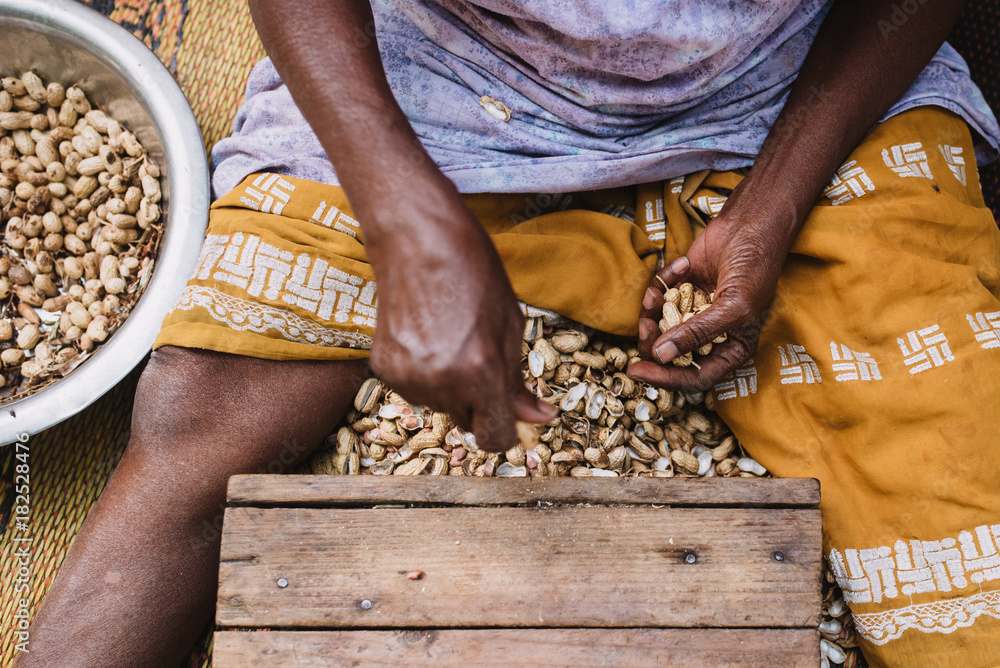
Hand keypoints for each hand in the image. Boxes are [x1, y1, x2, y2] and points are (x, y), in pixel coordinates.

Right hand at [365, 176, 556, 451]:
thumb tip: (539, 419)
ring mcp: (408, 378)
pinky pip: (414, 390)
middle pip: (468, 423)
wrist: (416, 239)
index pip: (495, 438)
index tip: (506, 413)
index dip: (505, 429)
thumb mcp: (511, 326)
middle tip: (477, 355)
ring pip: (441, 406)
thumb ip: (519, 381)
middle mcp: (442, 383)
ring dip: (450, 386)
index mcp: (480, 372)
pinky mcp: (384, 369)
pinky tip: (426, 337)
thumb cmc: (473, 273)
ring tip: (448, 338)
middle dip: (478, 401)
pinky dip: (424, 374)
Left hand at [628, 193, 792, 391]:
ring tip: (654, 293)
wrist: (753, 224)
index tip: (637, 370)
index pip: (695, 376)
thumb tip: (661, 355)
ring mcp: (693, 312)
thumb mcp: (733, 306)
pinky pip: (659, 296)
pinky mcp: (680, 289)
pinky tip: (681, 264)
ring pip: (659, 326)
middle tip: (645, 326)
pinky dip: (662, 282)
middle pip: (670, 354)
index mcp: (731, 348)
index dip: (666, 378)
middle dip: (653, 342)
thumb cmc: (755, 268)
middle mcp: (710, 334)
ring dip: (651, 311)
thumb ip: (698, 333)